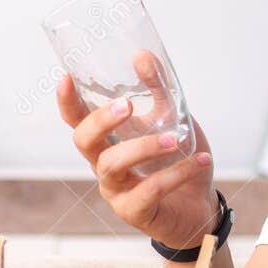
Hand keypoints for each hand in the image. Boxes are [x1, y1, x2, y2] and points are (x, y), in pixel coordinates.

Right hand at [57, 52, 218, 250]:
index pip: (76, 120)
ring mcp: (115, 191)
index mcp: (108, 141)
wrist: (201, 205)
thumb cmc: (179, 160)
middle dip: (101, 121)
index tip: (66, 78)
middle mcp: (104, 164)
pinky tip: (199, 160)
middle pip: (83, 141)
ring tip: (175, 140)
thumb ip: (159, 88)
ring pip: (112, 165)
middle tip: (126, 105)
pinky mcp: (134, 212)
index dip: (67, 102)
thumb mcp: (173, 118)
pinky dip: (176, 173)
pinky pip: (149, 190)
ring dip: (143, 147)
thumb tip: (142, 54)